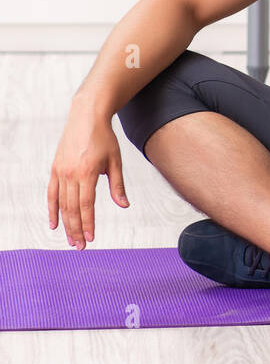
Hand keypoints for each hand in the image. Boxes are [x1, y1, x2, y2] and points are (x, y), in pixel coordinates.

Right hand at [48, 102, 129, 248]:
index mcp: (88, 172)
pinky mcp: (55, 168)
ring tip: (71, 240)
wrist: (86, 116)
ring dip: (66, 224)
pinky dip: (52, 210)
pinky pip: (52, 193)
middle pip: (72, 208)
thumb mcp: (115, 161)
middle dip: (76, 229)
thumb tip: (124, 206)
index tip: (91, 238)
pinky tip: (55, 224)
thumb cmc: (104, 138)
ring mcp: (61, 171)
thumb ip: (118, 185)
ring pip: (62, 204)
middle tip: (80, 247)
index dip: (88, 223)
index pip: (86, 205)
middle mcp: (71, 173)